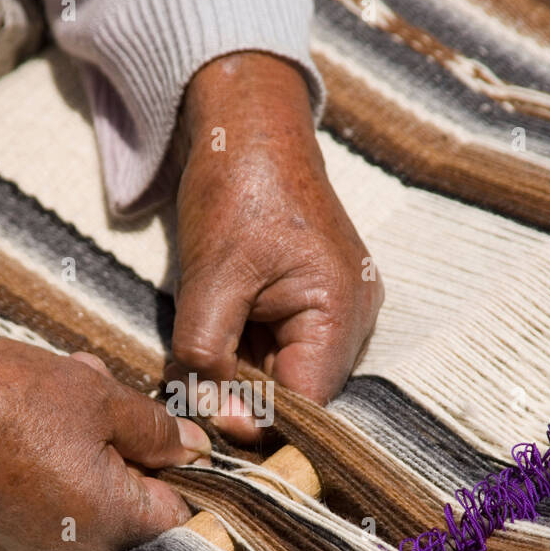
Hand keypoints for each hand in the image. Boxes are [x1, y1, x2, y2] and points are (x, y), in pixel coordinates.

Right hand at [0, 341, 209, 550]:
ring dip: (84, 446)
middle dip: (123, 444)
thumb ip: (156, 430)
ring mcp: (26, 549)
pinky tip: (24, 419)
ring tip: (62, 389)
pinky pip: (39, 503)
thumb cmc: (8, 399)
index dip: (178, 466)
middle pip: (126, 502)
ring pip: (82, 496)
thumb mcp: (100, 397)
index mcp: (111, 523)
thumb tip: (193, 449)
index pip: (177, 512)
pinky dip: (44, 466)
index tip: (162, 429)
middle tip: (103, 390)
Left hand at [172, 51, 382, 440]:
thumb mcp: (210, 279)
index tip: (208, 418)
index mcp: (341, 309)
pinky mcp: (320, 301)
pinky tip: (225, 324)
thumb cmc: (235, 189)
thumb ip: (207, 356)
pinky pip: (285, 347)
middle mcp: (355, 316)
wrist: (248, 128)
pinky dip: (249, 350)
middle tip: (194, 383)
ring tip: (210, 342)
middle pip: (300, 394)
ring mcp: (341, 308)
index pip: (307, 405)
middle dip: (246, 396)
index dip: (257, 422)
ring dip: (243, 372)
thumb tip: (209, 416)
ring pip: (287, 374)